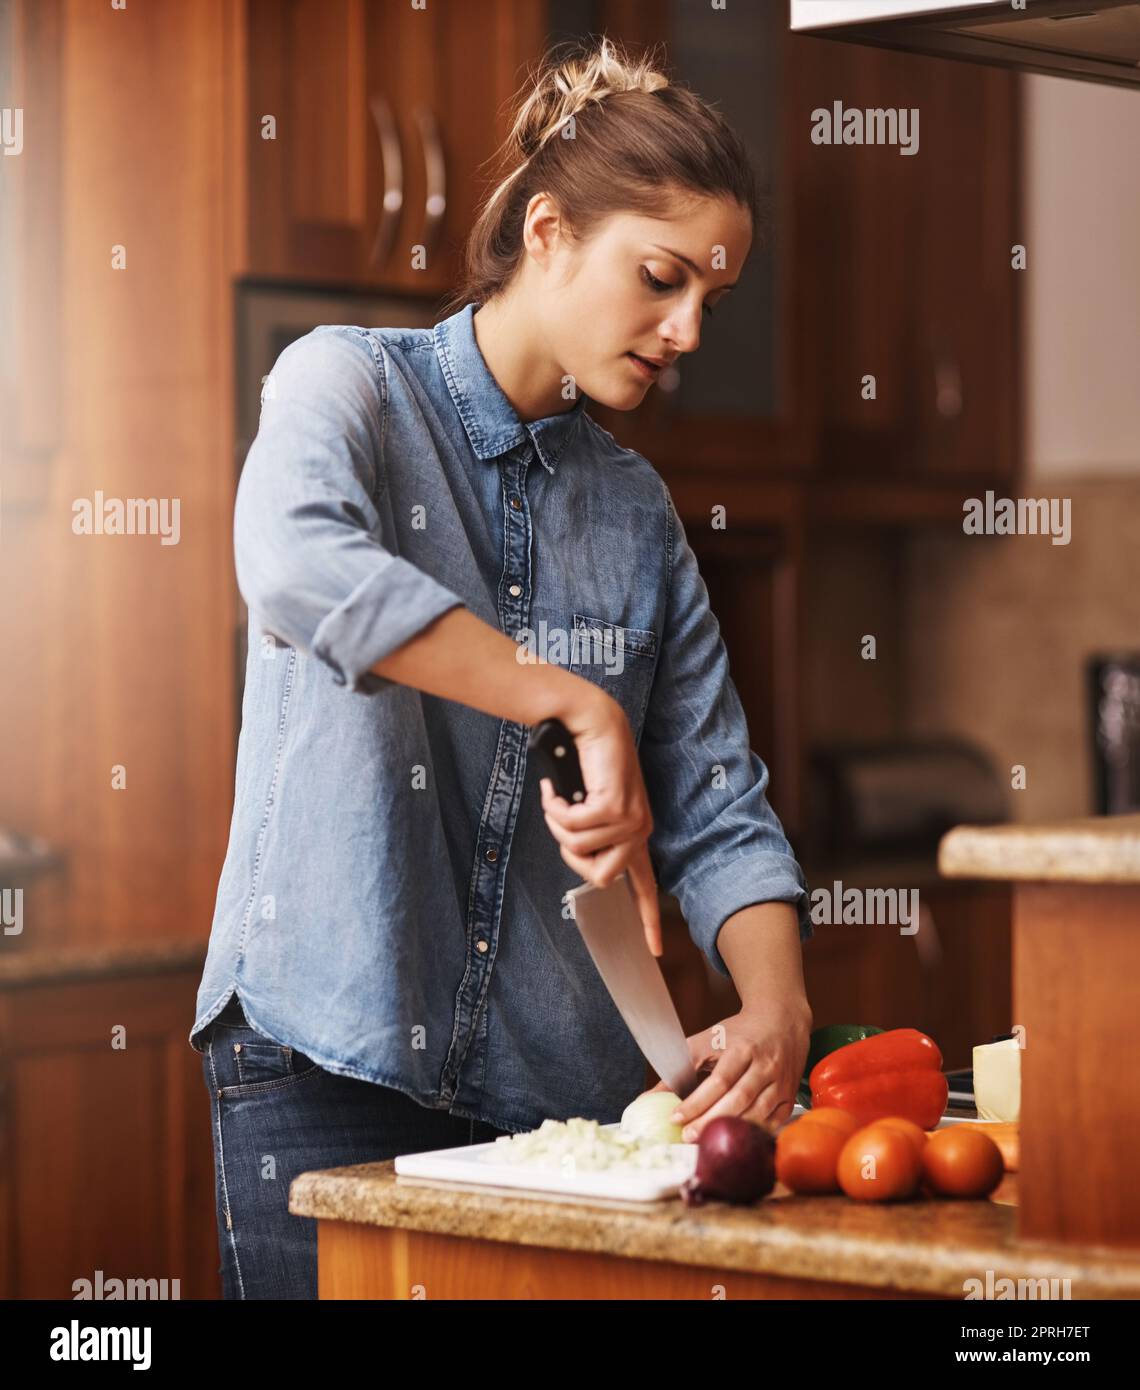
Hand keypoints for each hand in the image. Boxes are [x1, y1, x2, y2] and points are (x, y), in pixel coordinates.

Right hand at [538, 692, 661, 956]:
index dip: (648, 921)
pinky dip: (555, 809)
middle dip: (569, 853)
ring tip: (559, 800)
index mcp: (635, 837)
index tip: (656, 951)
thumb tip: (577, 855)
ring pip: (578, 850)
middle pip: (597, 877)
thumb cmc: (586, 764)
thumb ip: (590, 835)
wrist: (594, 724)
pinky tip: (556, 791)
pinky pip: (572, 827)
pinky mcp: (615, 805)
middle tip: (561, 821)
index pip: (645, 887)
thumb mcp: (589, 807)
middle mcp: (638, 831)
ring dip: (557, 824)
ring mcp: (630, 819)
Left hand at [649, 1001, 810, 1141]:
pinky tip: (737, 1138)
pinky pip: (775, 1120)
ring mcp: (781, 1081)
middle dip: (711, 1120)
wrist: (781, 1020)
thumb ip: (681, 1066)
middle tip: (688, 1136)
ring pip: (758, 1112)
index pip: (718, 1080)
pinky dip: (756, 1131)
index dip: (697, 1102)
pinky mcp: (790, 1094)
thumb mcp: (708, 1040)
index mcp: (742, 1049)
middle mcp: (765, 1065)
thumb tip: (650, 1096)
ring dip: (732, 1129)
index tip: (676, 1117)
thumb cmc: (739, 1032)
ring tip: (707, 1141)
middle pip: (738, 1098)